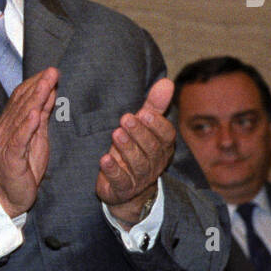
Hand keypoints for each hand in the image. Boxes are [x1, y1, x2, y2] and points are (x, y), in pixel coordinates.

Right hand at [0, 67, 58, 216]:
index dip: (36, 83)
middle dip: (39, 86)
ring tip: (46, 85)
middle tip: (52, 72)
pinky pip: (19, 139)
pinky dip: (27, 126)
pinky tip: (35, 114)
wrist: (8, 194)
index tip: (51, 71)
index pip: (22, 97)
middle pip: (23, 103)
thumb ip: (42, 114)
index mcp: (12, 122)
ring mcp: (7, 141)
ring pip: (22, 116)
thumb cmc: (24, 165)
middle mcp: (7, 128)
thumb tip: (50, 90)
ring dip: (35, 99)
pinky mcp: (12, 157)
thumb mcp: (37, 136)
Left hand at [98, 78, 176, 224]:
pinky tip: (104, 159)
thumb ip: (153, 106)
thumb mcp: (143, 128)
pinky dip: (113, 170)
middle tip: (125, 118)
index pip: (166, 136)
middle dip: (139, 133)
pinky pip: (121, 181)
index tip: (145, 112)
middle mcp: (155, 163)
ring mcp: (140, 178)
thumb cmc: (135, 150)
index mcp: (162, 146)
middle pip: (151, 148)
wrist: (126, 189)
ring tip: (115, 134)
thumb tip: (166, 81)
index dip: (157, 125)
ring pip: (138, 164)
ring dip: (127, 148)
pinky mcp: (124, 189)